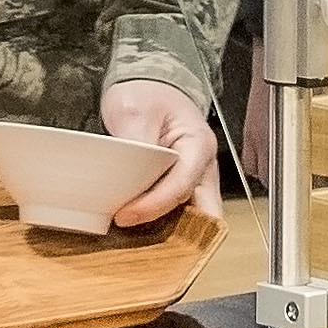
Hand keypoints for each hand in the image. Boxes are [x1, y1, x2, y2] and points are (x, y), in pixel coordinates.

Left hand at [96, 77, 220, 227]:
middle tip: (139, 240)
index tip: (124, 215)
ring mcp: (193, 178)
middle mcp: (202, 166)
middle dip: (176, 234)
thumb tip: (132, 178)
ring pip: (191, 217)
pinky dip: (160, 223)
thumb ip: (137, 143)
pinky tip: (136, 227)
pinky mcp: (178, 185)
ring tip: (135, 239)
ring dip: (168, 231)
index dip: (153, 205)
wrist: (148, 86)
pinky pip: (176, 212)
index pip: (181, 186)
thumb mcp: (136, 111)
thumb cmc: (148, 93)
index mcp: (199, 145)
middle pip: (200, 212)